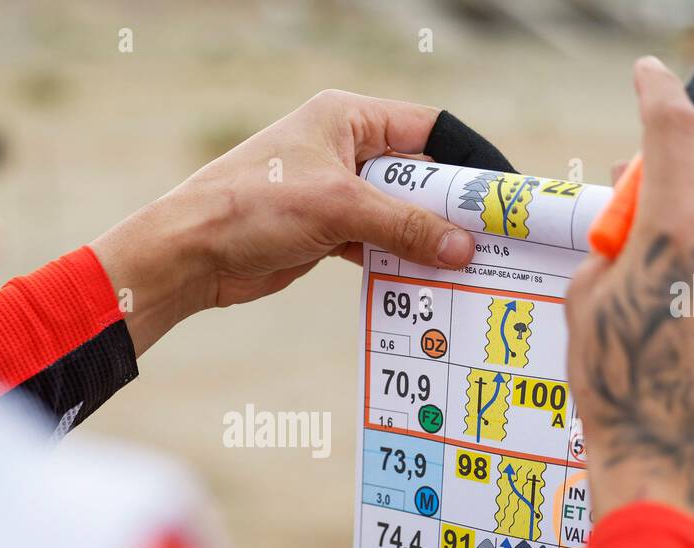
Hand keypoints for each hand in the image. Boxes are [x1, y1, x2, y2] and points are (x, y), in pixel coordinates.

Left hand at [90, 90, 475, 354]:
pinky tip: (423, 282)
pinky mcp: (325, 231)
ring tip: (465, 267)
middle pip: (417, 176)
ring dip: (425, 241)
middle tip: (491, 239)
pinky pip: (376, 243)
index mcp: (347, 118)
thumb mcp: (339, 209)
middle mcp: (344, 149)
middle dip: (450, 208)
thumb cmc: (254, 206)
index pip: (427, 128)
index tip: (500, 191)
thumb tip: (463, 247)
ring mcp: (335, 192)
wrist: (193, 252)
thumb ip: (405, 225)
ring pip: (398, 214)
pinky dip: (397, 261)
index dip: (466, 157)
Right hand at [565, 57, 693, 547]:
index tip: (648, 77)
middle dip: (688, 159)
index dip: (655, 91)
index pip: (670, 130)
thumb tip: (626, 230)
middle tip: (662, 193)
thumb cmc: (619, 390)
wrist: (670, 457)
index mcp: (670, 234)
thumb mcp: (583, 309)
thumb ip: (608, 252)